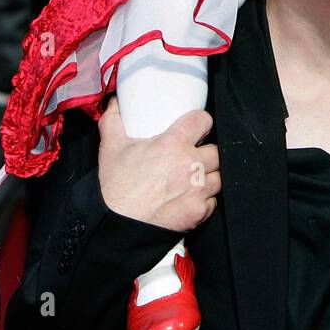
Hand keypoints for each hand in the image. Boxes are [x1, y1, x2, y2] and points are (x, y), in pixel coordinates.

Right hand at [97, 97, 220, 231]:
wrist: (113, 226)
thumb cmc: (113, 187)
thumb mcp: (111, 147)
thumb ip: (113, 121)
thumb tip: (114, 103)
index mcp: (173, 144)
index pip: (204, 121)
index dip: (201, 123)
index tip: (197, 129)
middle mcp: (191, 165)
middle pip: (216, 151)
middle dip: (206, 153)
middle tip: (192, 158)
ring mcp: (198, 190)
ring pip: (219, 176)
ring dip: (208, 177)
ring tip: (192, 179)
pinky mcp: (199, 212)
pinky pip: (213, 201)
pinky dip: (204, 200)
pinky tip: (190, 199)